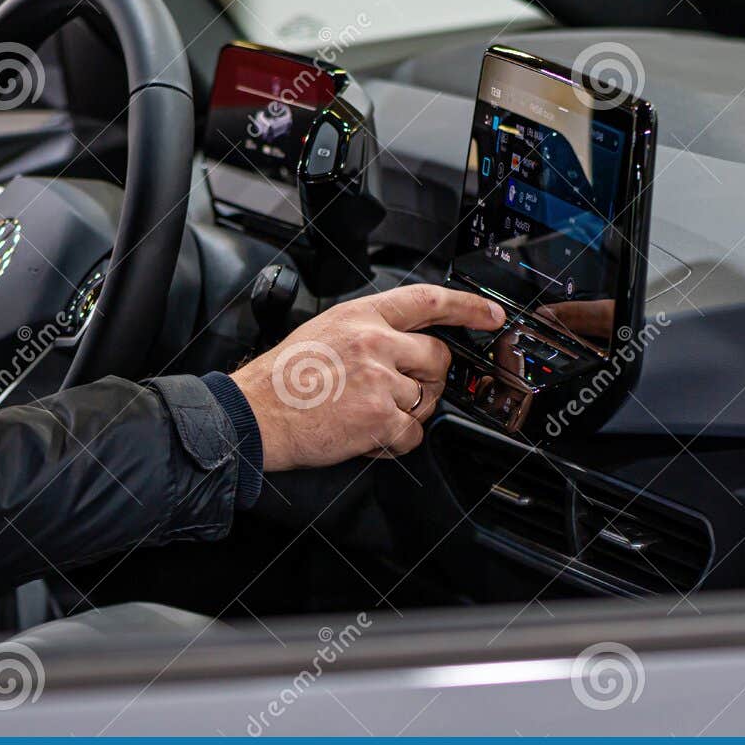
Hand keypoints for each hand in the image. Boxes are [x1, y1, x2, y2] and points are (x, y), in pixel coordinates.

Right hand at [231, 284, 504, 469]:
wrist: (254, 414)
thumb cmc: (282, 379)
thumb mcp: (324, 331)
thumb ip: (367, 332)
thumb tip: (403, 345)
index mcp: (361, 316)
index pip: (427, 301)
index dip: (466, 307)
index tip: (490, 315)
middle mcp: (375, 342)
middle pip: (438, 358)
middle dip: (429, 380)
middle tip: (402, 392)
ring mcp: (380, 380)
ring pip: (424, 400)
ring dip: (404, 414)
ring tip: (365, 415)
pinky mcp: (380, 418)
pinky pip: (412, 434)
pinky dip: (394, 443)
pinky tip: (366, 436)